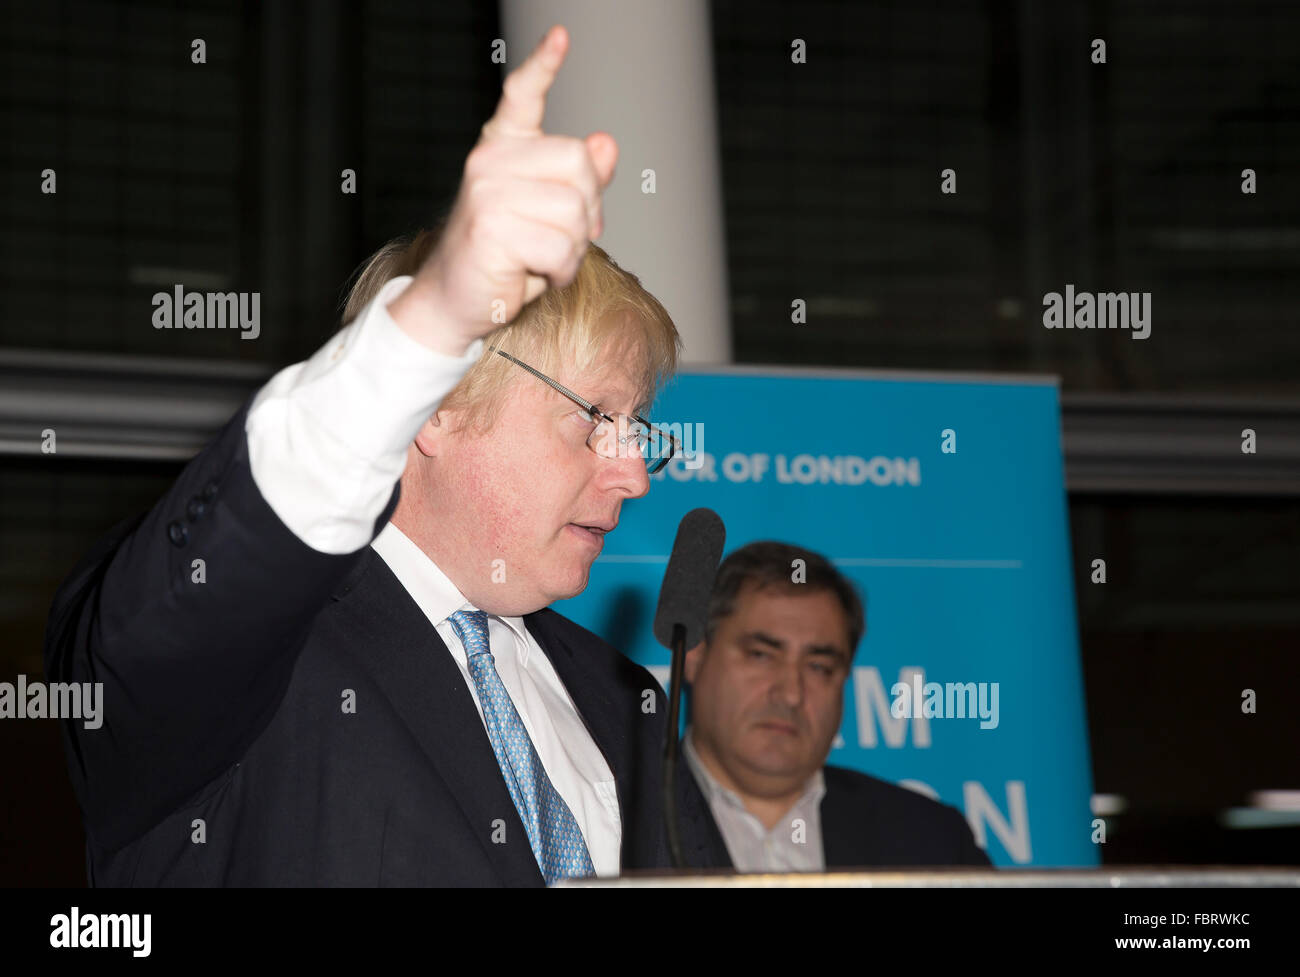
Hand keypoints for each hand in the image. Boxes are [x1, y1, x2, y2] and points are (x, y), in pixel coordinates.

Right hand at [389, 24, 618, 355]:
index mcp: (502, 148)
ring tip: (544, 259)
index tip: (561, 36)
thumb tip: (606, 144)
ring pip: (575, 213)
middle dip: (587, 210)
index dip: (543, 66)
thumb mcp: (548, 214)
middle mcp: (491, 161)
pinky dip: (560, 271)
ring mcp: (488, 192)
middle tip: (563, 237)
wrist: (456, 299)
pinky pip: (560, 248)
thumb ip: (578, 180)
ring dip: (573, 249)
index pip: (522, 96)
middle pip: (580, 164)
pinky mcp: (492, 228)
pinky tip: (534, 274)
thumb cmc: (504, 257)